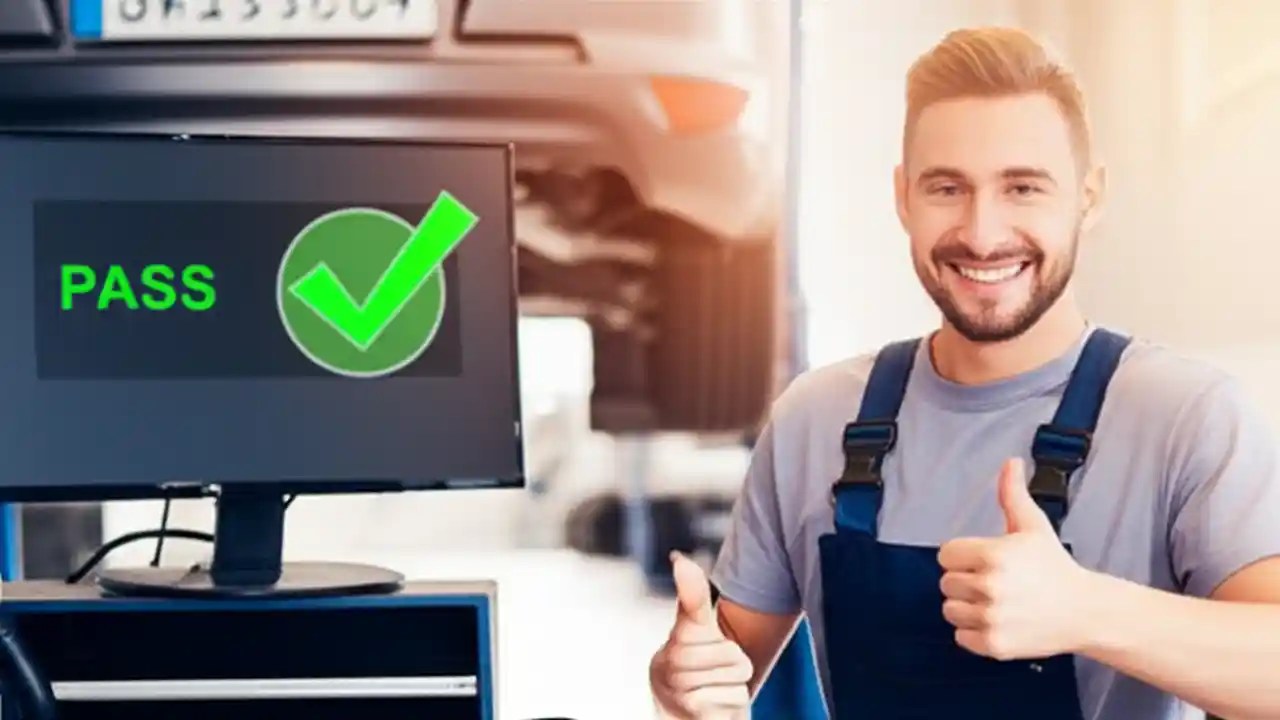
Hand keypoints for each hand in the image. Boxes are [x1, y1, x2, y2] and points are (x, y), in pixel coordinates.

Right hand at [649, 552, 752, 719]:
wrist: (677, 710)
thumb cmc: (692, 664)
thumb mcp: (697, 629)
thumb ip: (693, 595)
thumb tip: (679, 558)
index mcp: (679, 634)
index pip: (689, 607)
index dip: (689, 585)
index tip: (680, 559)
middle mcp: (672, 659)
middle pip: (731, 651)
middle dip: (735, 661)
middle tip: (717, 667)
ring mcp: (679, 686)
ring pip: (737, 675)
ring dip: (734, 682)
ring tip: (715, 684)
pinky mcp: (692, 709)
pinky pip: (734, 697)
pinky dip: (731, 701)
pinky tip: (713, 700)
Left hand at [938, 458, 1096, 659]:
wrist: (1084, 611)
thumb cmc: (1054, 566)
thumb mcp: (1033, 526)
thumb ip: (1013, 494)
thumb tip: (1010, 462)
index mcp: (993, 555)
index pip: (946, 555)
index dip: (963, 556)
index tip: (984, 560)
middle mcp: (989, 587)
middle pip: (947, 583)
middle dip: (966, 581)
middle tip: (994, 582)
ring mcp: (991, 618)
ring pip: (950, 610)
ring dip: (967, 607)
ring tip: (995, 602)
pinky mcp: (994, 645)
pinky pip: (961, 637)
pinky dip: (974, 633)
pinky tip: (997, 621)